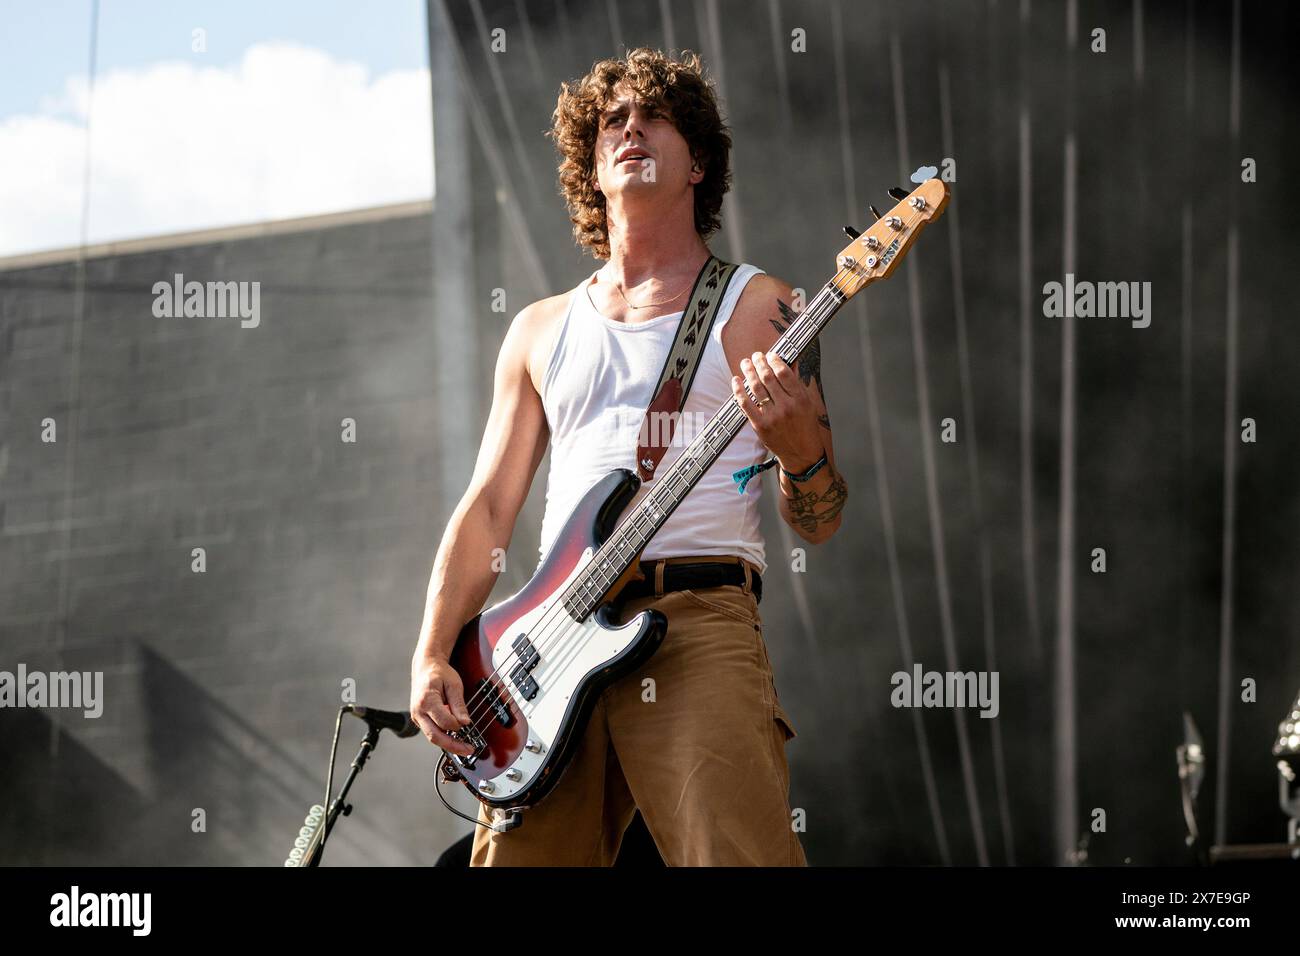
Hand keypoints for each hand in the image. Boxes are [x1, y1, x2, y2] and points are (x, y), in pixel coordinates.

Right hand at [409, 653, 476, 754]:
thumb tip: (465, 723)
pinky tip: (455, 739)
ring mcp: (417, 717)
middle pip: (434, 736)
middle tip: (468, 750)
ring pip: (432, 737)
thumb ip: (459, 704)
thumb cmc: (439, 673)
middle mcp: (418, 711)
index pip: (444, 721)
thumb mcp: (454, 684)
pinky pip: (432, 732)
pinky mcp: (420, 720)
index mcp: (427, 700)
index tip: (468, 724)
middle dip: (453, 746)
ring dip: (449, 744)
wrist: (425, 668)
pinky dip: (443, 737)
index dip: (457, 725)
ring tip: (464, 748)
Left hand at [730, 350, 824, 472]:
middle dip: (760, 363)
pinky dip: (739, 390)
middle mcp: (787, 407)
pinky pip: (745, 404)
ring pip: (756, 388)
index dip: (775, 360)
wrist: (801, 453)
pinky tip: (736, 380)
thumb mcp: (807, 403)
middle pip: (768, 378)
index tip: (770, 355)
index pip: (784, 373)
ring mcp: (773, 417)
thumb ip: (796, 383)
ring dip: (749, 372)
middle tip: (755, 356)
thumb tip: (788, 362)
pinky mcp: (760, 425)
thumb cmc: (805, 427)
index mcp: (800, 399)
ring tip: (746, 363)